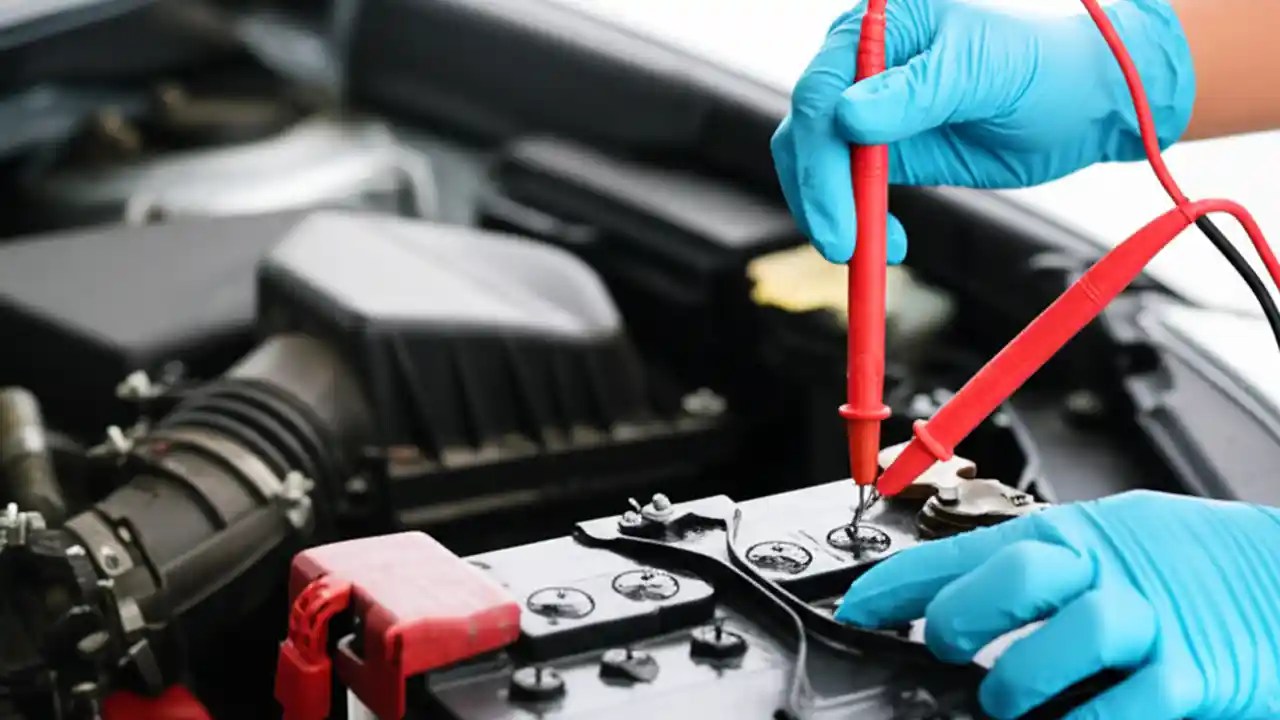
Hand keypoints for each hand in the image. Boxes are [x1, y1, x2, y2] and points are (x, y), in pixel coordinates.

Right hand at [770, 0, 1195, 262]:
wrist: (1082, 103)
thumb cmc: (1044, 70)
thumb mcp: (984, 75)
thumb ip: (915, 93)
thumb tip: (848, 118)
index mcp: (878, 28)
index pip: (822, 91)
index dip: (820, 159)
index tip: (838, 215)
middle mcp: (860, 65)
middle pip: (806, 132)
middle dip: (819, 194)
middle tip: (845, 246)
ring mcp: (867, 110)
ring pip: (814, 165)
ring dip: (833, 213)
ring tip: (868, 251)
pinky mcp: (881, 152)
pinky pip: (845, 189)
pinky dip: (856, 221)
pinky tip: (885, 242)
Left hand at [835, 491, 1279, 718]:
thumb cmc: (1198, 565)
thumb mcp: (1117, 544)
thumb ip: (1049, 568)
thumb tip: (965, 596)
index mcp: (1080, 532)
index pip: (972, 546)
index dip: (906, 580)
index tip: (860, 608)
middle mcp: (1112, 566)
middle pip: (1018, 575)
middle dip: (962, 616)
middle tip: (944, 649)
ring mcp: (1155, 618)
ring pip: (1071, 635)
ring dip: (1020, 679)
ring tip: (1004, 702)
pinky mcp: (1198, 671)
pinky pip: (1129, 705)